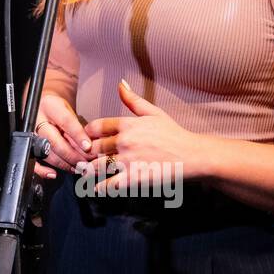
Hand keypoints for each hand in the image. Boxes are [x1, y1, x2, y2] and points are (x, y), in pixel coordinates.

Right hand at [31, 92, 93, 180]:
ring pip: (46, 153)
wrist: (42, 106)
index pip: (66, 122)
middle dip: (72, 156)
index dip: (78, 136)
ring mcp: (30, 133)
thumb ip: (77, 128)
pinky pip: (32, 161)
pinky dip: (42, 170)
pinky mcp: (27, 145)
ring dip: (64, 164)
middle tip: (85, 163)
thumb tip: (89, 148)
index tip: (88, 147)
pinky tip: (53, 173)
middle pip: (54, 141)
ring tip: (77, 168)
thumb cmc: (57, 109)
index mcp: (50, 106)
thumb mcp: (70, 112)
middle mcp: (38, 119)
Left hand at [77, 79, 209, 193]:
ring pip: (98, 166)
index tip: (85, 138)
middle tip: (81, 157)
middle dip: (86, 153)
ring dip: (88, 170)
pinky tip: (96, 189)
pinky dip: (101, 188)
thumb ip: (133, 100)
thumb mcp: (154, 112)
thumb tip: (120, 84)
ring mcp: (129, 161)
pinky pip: (111, 184)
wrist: (193, 155)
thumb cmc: (174, 133)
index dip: (86, 133)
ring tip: (84, 172)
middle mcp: (125, 142)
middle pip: (94, 147)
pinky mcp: (135, 178)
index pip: (96, 127)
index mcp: (128, 124)